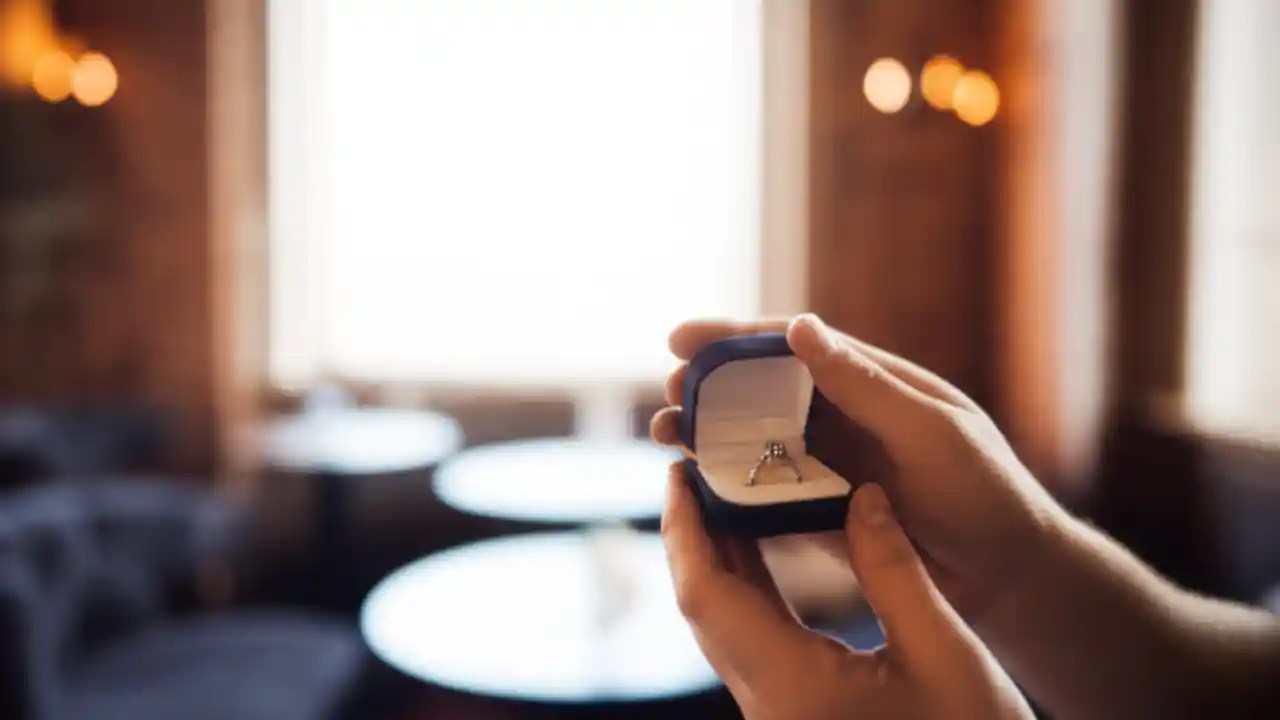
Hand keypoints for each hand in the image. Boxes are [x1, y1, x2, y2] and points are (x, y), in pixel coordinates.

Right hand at [650, 314, 1063, 621]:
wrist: (1010, 575)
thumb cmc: (984, 492)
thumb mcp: (927, 431)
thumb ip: (862, 383)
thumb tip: (798, 325)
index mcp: (873, 382)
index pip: (792, 346)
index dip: (734, 338)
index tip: (682, 338)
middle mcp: (847, 416)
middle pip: (762, 390)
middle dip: (708, 386)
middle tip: (665, 394)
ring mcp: (834, 464)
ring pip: (756, 440)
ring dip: (709, 434)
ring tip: (665, 437)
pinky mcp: (827, 511)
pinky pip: (768, 491)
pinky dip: (729, 484)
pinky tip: (695, 485)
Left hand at [662, 468, 1033, 719]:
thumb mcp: (945, 653)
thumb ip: (894, 569)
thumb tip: (862, 493)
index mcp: (791, 687)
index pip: (705, 595)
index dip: (682, 529)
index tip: (678, 474)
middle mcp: (768, 705)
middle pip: (703, 608)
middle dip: (692, 536)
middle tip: (697, 470)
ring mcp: (779, 714)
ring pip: (725, 626)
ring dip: (718, 561)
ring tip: (726, 494)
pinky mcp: (796, 715)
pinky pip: (752, 642)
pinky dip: (749, 589)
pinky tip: (764, 551)